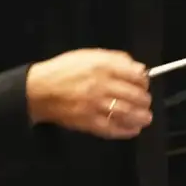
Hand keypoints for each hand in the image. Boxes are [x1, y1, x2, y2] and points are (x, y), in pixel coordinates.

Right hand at [26, 49, 152, 139]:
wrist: (38, 89)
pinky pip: (112, 129)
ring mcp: (95, 106)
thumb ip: (116, 59)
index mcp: (103, 67)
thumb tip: (139, 68)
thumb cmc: (64, 70)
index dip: (144, 81)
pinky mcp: (88, 122)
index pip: (135, 75)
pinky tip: (134, 130)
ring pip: (127, 113)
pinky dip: (126, 131)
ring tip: (146, 118)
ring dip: (141, 117)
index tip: (145, 84)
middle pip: (134, 95)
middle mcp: (101, 86)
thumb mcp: (89, 55)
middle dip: (145, 100)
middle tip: (146, 102)